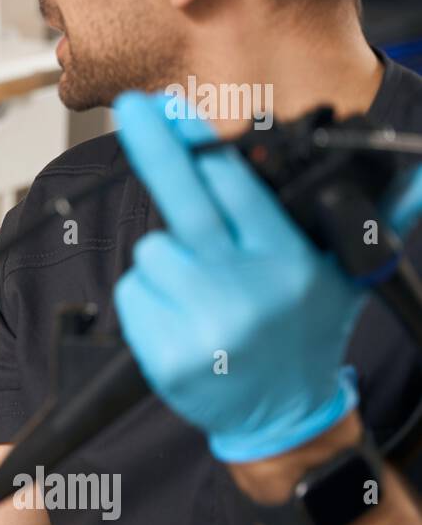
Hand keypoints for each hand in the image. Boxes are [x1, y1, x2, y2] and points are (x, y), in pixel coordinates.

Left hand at [111, 91, 394, 461]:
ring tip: (202, 286)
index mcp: (288, 261)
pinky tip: (180, 314)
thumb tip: (421, 173)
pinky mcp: (166, 354)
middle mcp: (247, 291)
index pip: (234, 186)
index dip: (199, 144)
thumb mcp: (346, 277)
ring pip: (153, 251)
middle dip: (156, 146)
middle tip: (134, 109)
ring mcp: (204, 324)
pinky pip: (133, 293)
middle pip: (186, 201)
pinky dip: (147, 296)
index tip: (173, 111)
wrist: (282, 415)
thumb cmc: (305, 333)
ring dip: (166, 259)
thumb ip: (376, 222)